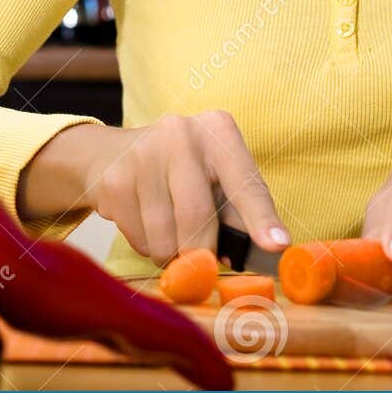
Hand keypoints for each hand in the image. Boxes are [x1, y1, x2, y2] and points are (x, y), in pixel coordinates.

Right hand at [21, 112, 289, 265]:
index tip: (277, 246)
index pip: (245, 183)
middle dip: (201, 253)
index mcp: (218, 130)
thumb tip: (264, 252)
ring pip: (165, 237)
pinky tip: (145, 221)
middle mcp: (181, 134)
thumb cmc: (182, 172)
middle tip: (201, 262)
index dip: (261, 219)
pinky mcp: (114, 180)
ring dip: (171, 254)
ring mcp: (143, 154)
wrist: (114, 153)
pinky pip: (139, 238)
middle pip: (197, 217)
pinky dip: (147, 245)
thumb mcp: (217, 177)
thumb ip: (239, 212)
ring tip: (170, 235)